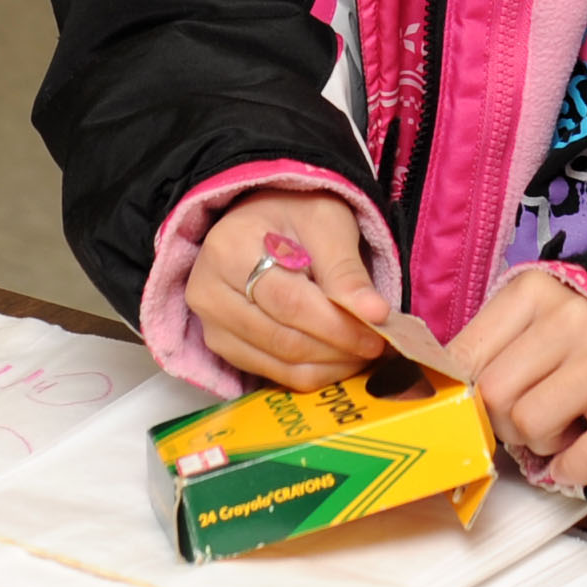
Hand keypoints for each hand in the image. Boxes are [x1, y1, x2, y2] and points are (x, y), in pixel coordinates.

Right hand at [186, 190, 389, 388]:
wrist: (262, 220)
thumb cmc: (293, 212)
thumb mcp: (326, 224)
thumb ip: (346, 271)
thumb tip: (376, 314)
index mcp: (228, 249)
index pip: (289, 303)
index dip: (337, 324)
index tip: (378, 332)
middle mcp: (207, 292)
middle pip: (284, 339)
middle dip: (338, 348)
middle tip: (378, 343)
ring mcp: (211, 325)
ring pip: (280, 364)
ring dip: (330, 365)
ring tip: (362, 349)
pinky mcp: (221, 347)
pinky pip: (273, 374)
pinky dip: (313, 372)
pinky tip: (337, 355)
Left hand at [448, 274, 586, 489]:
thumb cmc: (580, 335)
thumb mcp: (530, 319)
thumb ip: (483, 346)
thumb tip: (422, 389)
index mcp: (535, 293)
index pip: (463, 355)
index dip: (461, 390)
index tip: (469, 401)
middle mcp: (573, 322)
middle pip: (492, 394)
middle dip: (499, 418)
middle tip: (523, 413)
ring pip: (528, 425)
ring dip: (536, 441)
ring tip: (560, 422)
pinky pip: (580, 461)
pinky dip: (571, 468)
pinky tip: (578, 450)